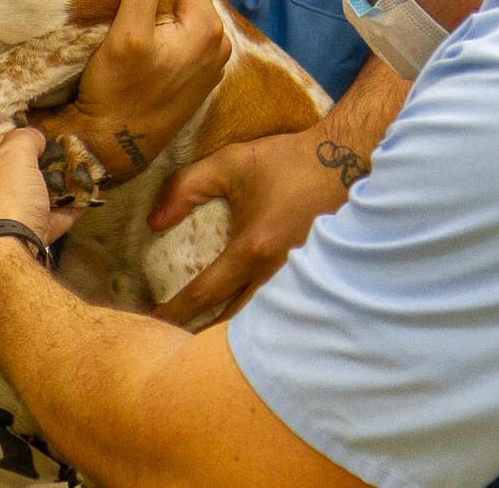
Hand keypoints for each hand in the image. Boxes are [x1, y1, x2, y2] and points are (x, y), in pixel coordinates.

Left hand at [0, 127, 80, 261]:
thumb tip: (30, 136)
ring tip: (59, 186)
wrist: (3, 271)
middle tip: (33, 163)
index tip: (4, 140)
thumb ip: (23, 140)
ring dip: (30, 201)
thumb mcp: (16, 159)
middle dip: (10, 174)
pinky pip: (11, 238)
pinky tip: (71, 212)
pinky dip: (39, 226)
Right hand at [36, 0, 229, 182]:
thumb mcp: (126, 37)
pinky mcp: (197, 75)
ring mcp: (210, 61)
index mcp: (205, 28)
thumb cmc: (119, 94)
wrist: (116, 148)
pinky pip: (187, 27)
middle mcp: (217, 42)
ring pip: (190, 6)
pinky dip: (169, 9)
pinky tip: (147, 6)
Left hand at [148, 123, 348, 327]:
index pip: (206, 292)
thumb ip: (185, 188)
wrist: (345, 161)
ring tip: (199, 332)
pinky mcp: (311, 278)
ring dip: (227, 328)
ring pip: (257, 318)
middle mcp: (277, 273)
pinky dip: (254, 317)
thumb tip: (154, 222)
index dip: (176, 310)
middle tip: (172, 336)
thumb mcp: (228, 163)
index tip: (154, 320)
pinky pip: (277, 308)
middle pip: (231, 319)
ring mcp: (298, 281)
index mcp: (253, 248)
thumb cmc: (285, 162)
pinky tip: (240, 315)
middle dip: (200, 331)